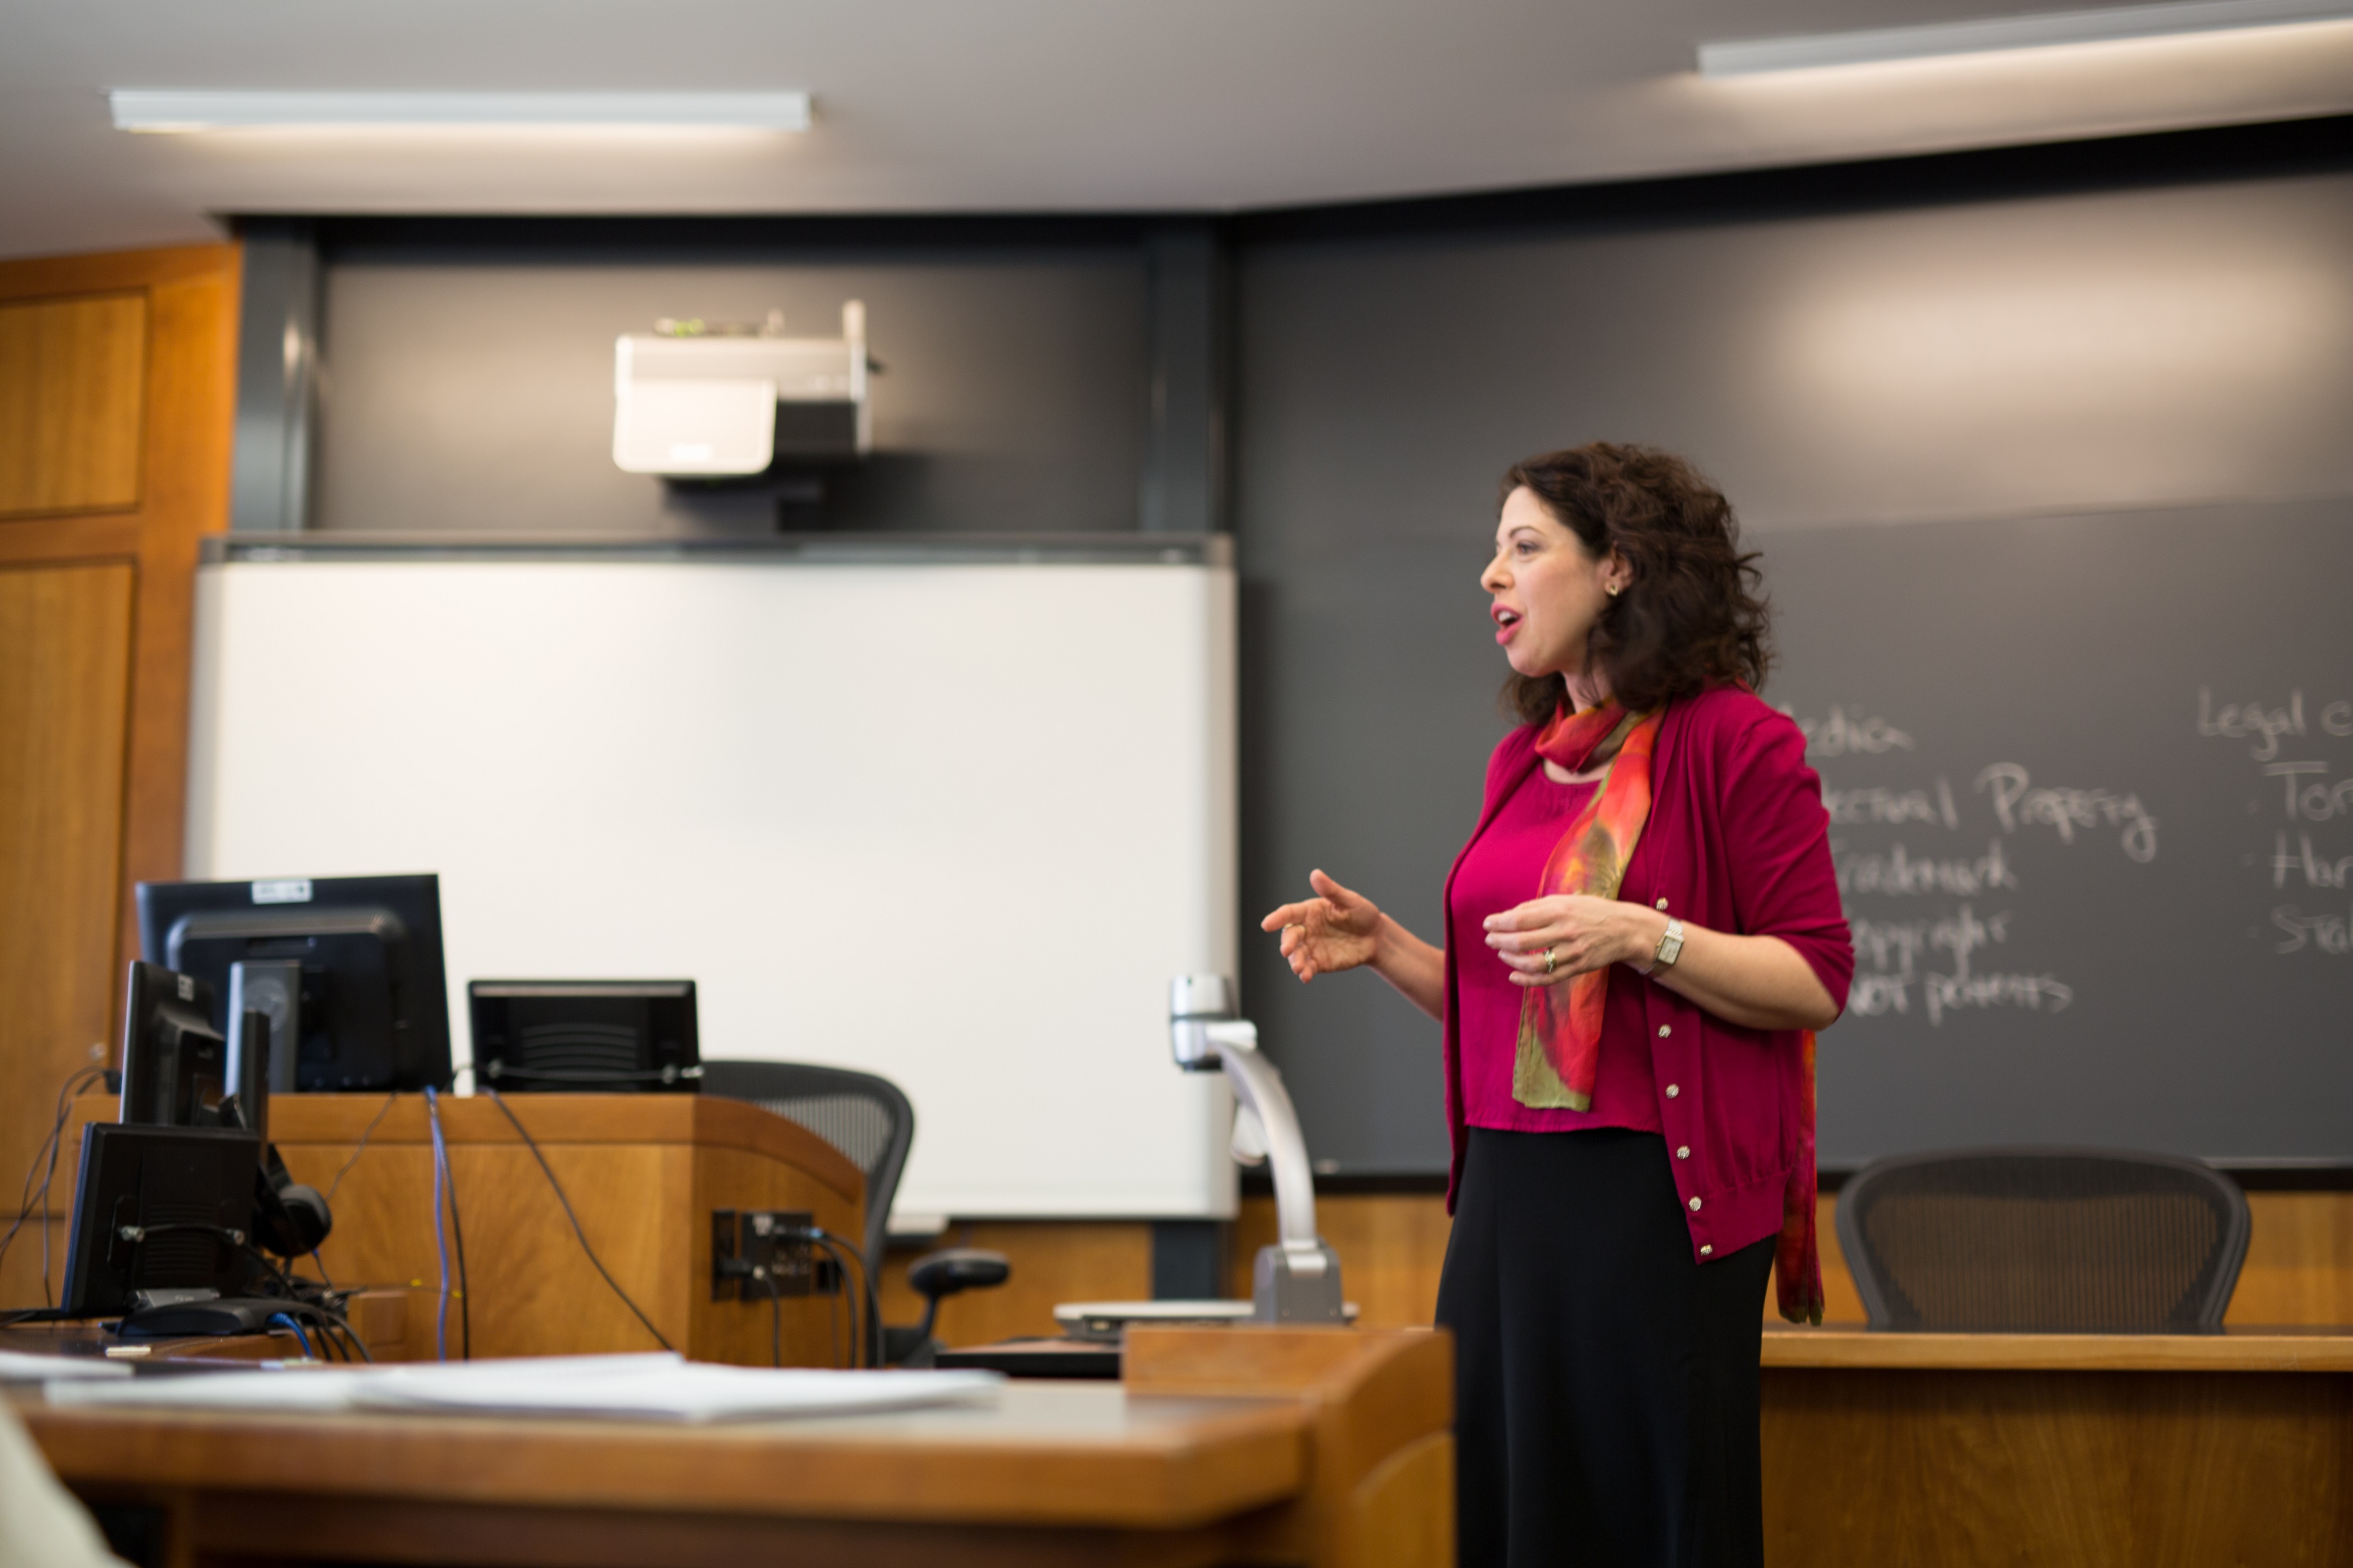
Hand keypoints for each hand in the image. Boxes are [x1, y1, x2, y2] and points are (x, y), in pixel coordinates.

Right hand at [1260, 869, 1382, 982]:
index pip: (1289, 914)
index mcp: (1310, 911)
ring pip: (1296, 954)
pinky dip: (1305, 973)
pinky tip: (1305, 976)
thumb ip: (1331, 890)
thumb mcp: (1349, 900)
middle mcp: (1307, 929)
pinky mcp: (1319, 962)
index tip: (1266, 925)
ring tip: (1298, 968)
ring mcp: (1312, 947)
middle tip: (1286, 951)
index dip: (1277, 918)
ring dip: (1294, 961)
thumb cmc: (1362, 913)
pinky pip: (1308, 968)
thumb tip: (1315, 873)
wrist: (1376, 937)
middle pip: (1290, 936)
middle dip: (1287, 943)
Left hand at [1483, 895, 1660, 987]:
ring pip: (1534, 963)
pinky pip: (1548, 978)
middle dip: (1500, 941)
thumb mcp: (1565, 900)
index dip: (1499, 923)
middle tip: (1490, 940)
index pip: (1520, 919)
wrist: (1625, 929)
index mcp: (1560, 910)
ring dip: (1511, 960)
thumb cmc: (1591, 911)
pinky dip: (1527, 980)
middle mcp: (1565, 931)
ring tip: (1501, 955)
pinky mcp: (1577, 968)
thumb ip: (1536, 907)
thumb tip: (1508, 916)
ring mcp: (1572, 952)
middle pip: (1523, 941)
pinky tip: (1513, 976)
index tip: (1487, 924)